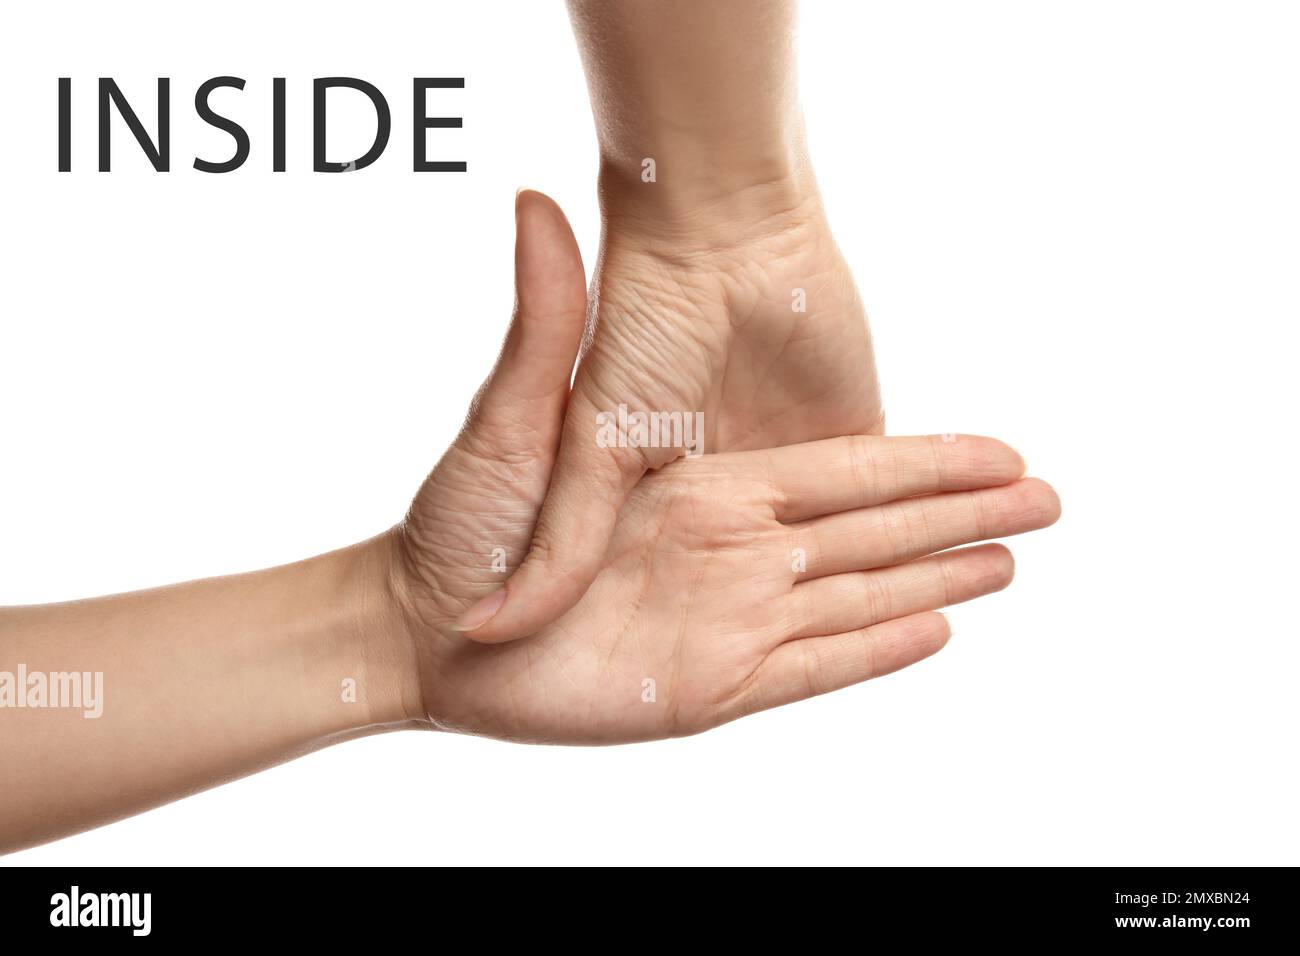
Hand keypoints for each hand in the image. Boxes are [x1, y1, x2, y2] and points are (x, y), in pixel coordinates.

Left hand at [390, 190, 1058, 742]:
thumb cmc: (457, 521)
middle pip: (869, 531)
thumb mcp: (509, 417)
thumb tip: (531, 202)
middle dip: (958, 517)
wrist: (423, 621)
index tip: (995, 452)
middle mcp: (731, 543)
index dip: (921, 463)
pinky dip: (870, 649)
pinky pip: (806, 665)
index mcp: (706, 481)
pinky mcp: (706, 682)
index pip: (839, 471)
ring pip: (855, 595)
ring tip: (1011, 561)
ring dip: (935, 576)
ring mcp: (725, 613)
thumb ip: (543, 320)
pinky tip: (931, 629)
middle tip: (1046, 503)